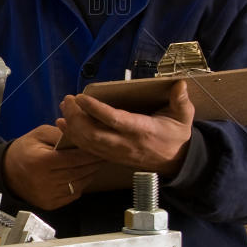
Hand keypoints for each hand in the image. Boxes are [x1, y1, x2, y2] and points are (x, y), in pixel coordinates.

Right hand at [2, 124, 102, 210]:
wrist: (8, 173)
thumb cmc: (25, 150)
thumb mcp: (39, 134)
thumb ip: (60, 133)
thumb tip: (81, 134)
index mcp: (41, 162)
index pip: (74, 158)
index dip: (90, 152)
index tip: (99, 147)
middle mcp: (45, 181)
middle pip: (79, 171)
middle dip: (94, 163)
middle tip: (102, 154)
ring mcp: (48, 195)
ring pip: (79, 183)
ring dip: (90, 173)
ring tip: (94, 163)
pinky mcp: (51, 204)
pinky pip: (74, 194)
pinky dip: (81, 184)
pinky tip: (82, 175)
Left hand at [56, 81, 193, 177]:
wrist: (175, 162)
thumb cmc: (176, 135)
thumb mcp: (184, 117)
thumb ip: (181, 101)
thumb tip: (181, 83)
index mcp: (142, 131)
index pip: (114, 120)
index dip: (96, 109)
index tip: (81, 97)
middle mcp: (125, 143)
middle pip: (93, 133)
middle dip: (76, 117)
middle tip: (67, 100)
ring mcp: (115, 152)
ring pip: (87, 143)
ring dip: (72, 126)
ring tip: (64, 108)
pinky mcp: (110, 156)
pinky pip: (87, 149)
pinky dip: (73, 137)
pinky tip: (63, 124)